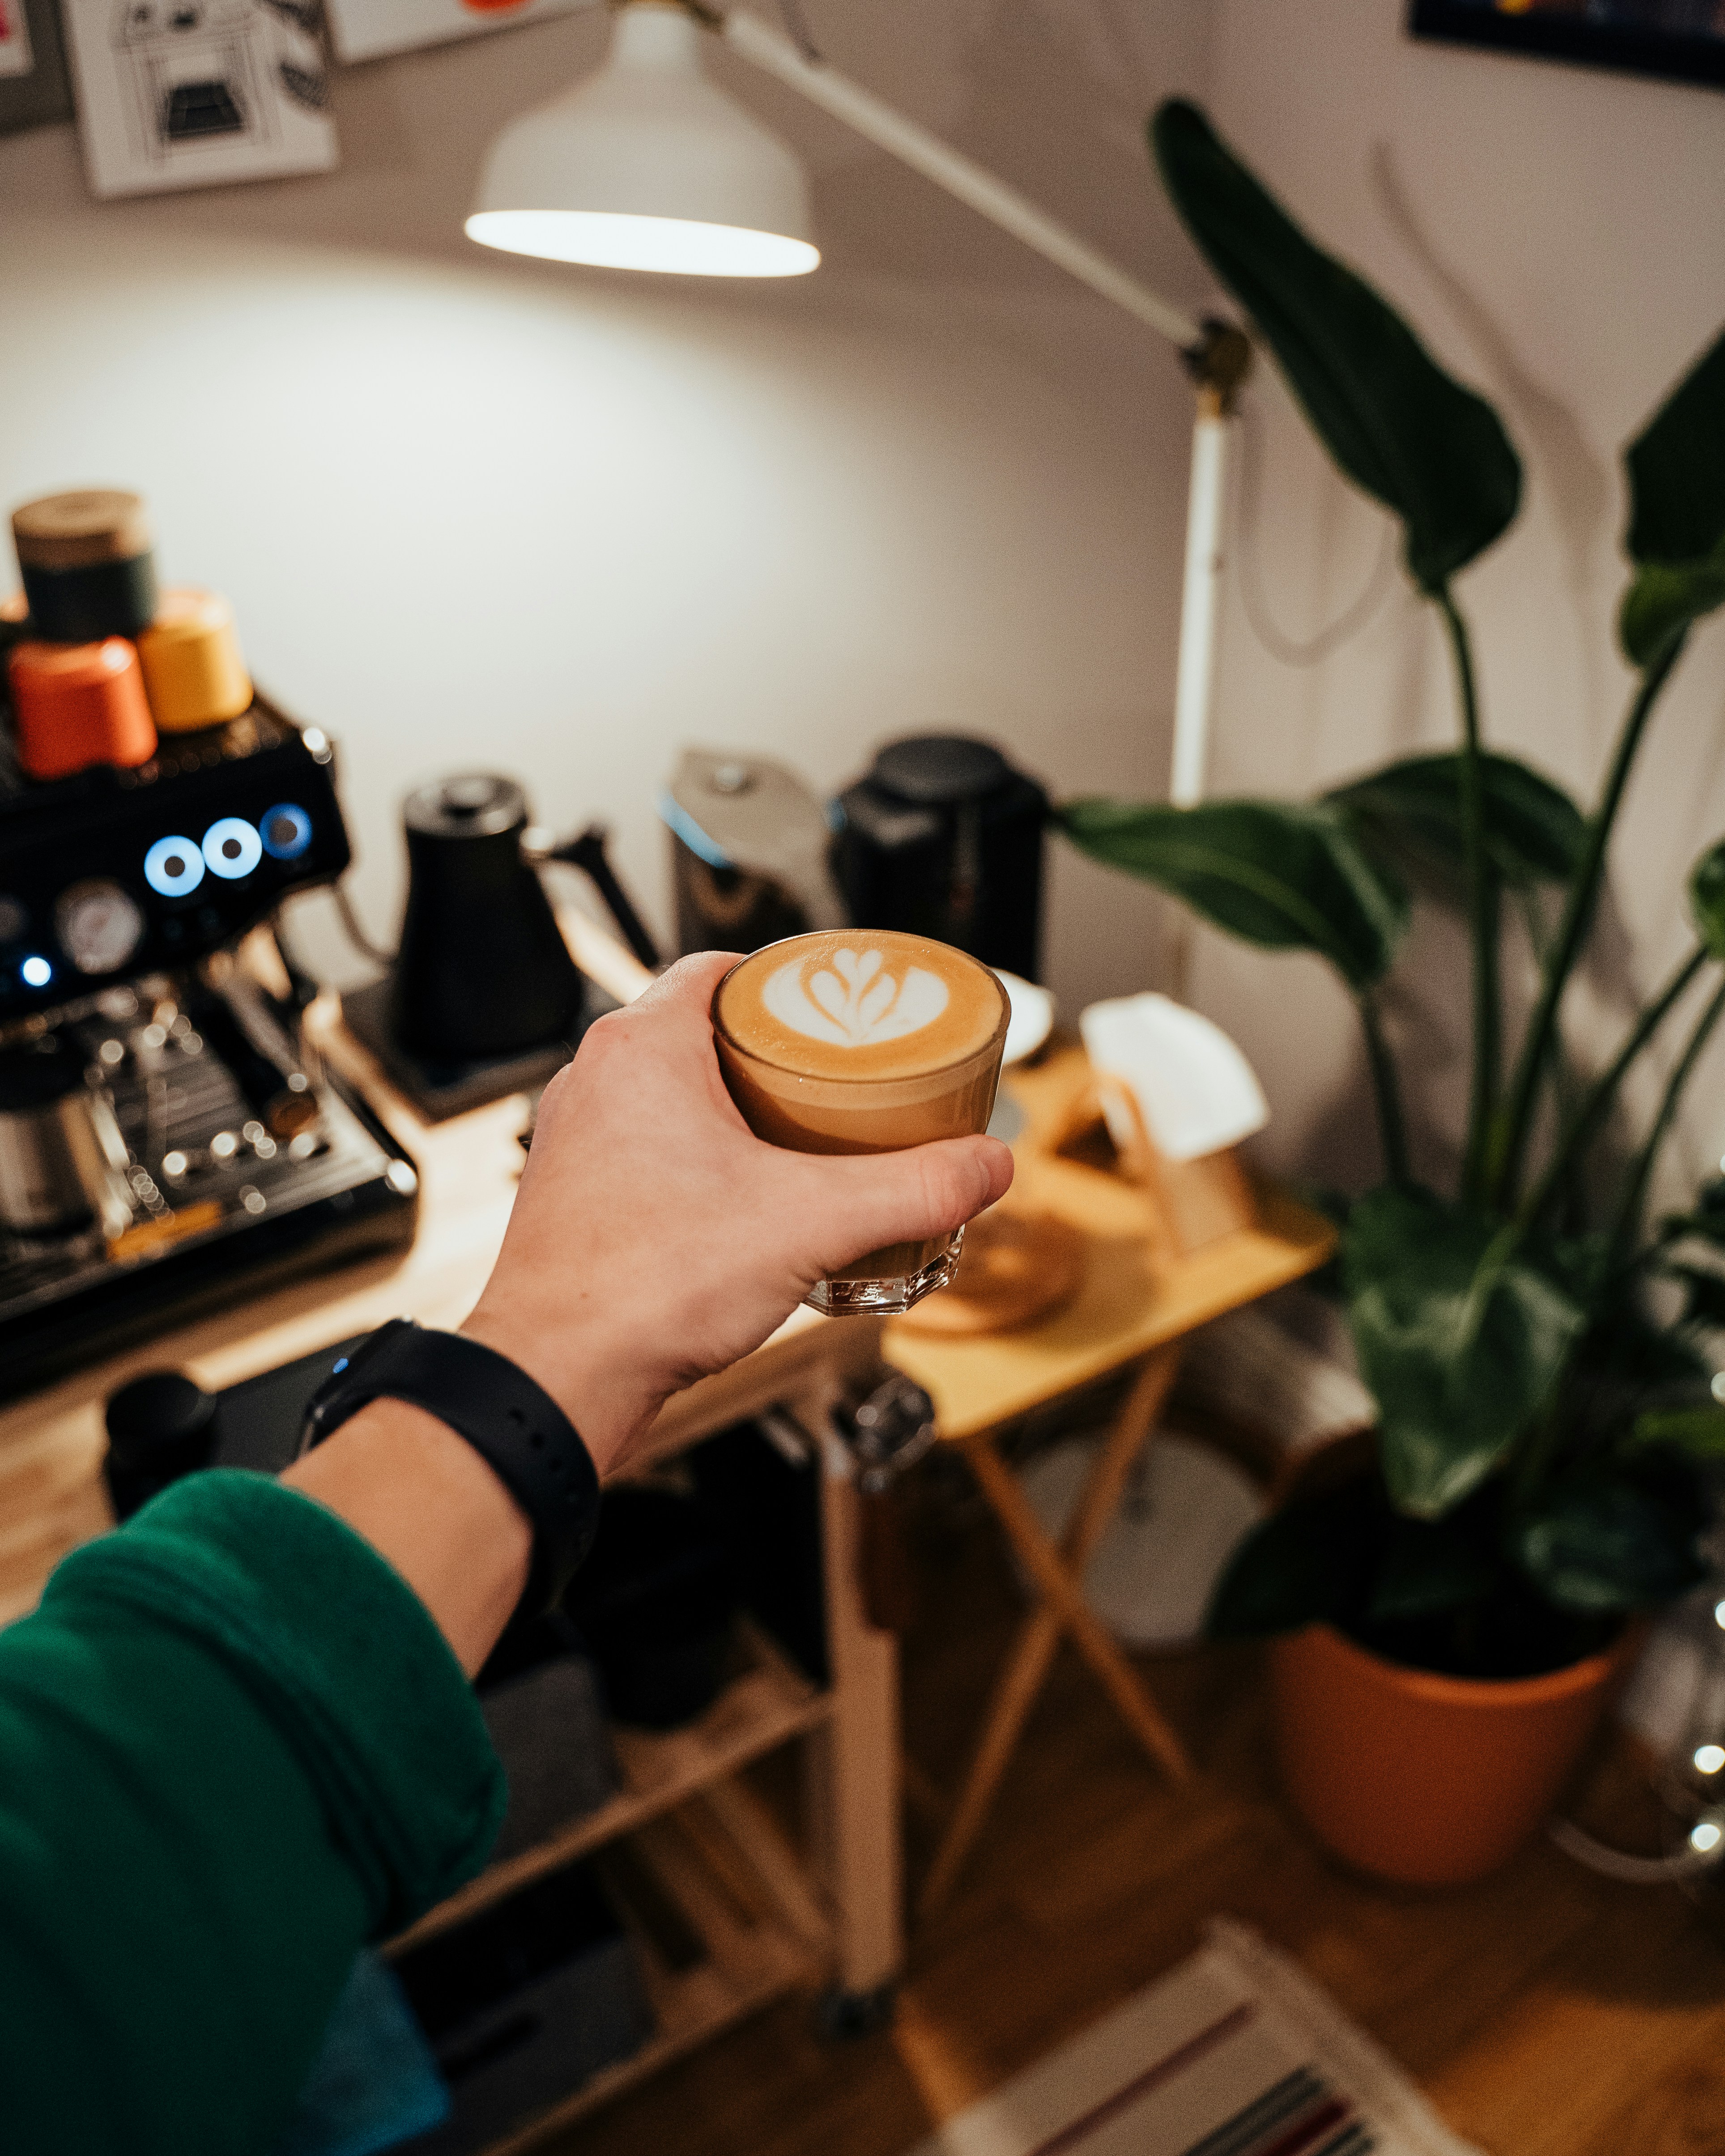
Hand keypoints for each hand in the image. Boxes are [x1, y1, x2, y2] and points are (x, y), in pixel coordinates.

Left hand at [461, 950, 1013, 1473]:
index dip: (786, 980)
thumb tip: (987, 1166)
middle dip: (775, 1054)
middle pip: (702, 1032)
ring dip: (736, 1112)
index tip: (836, 1008)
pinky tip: (745, 1205)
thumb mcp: (812, 1223)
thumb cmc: (644, 1285)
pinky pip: (646, 1150)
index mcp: (642, 1047)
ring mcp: (576, 1140)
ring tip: (804, 1144)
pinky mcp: (574, 1198)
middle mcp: (596, 1080)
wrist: (555, 1377)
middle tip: (840, 1080)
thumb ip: (913, 1190)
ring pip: (672, 1095)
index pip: (720, 968)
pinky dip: (699, 1162)